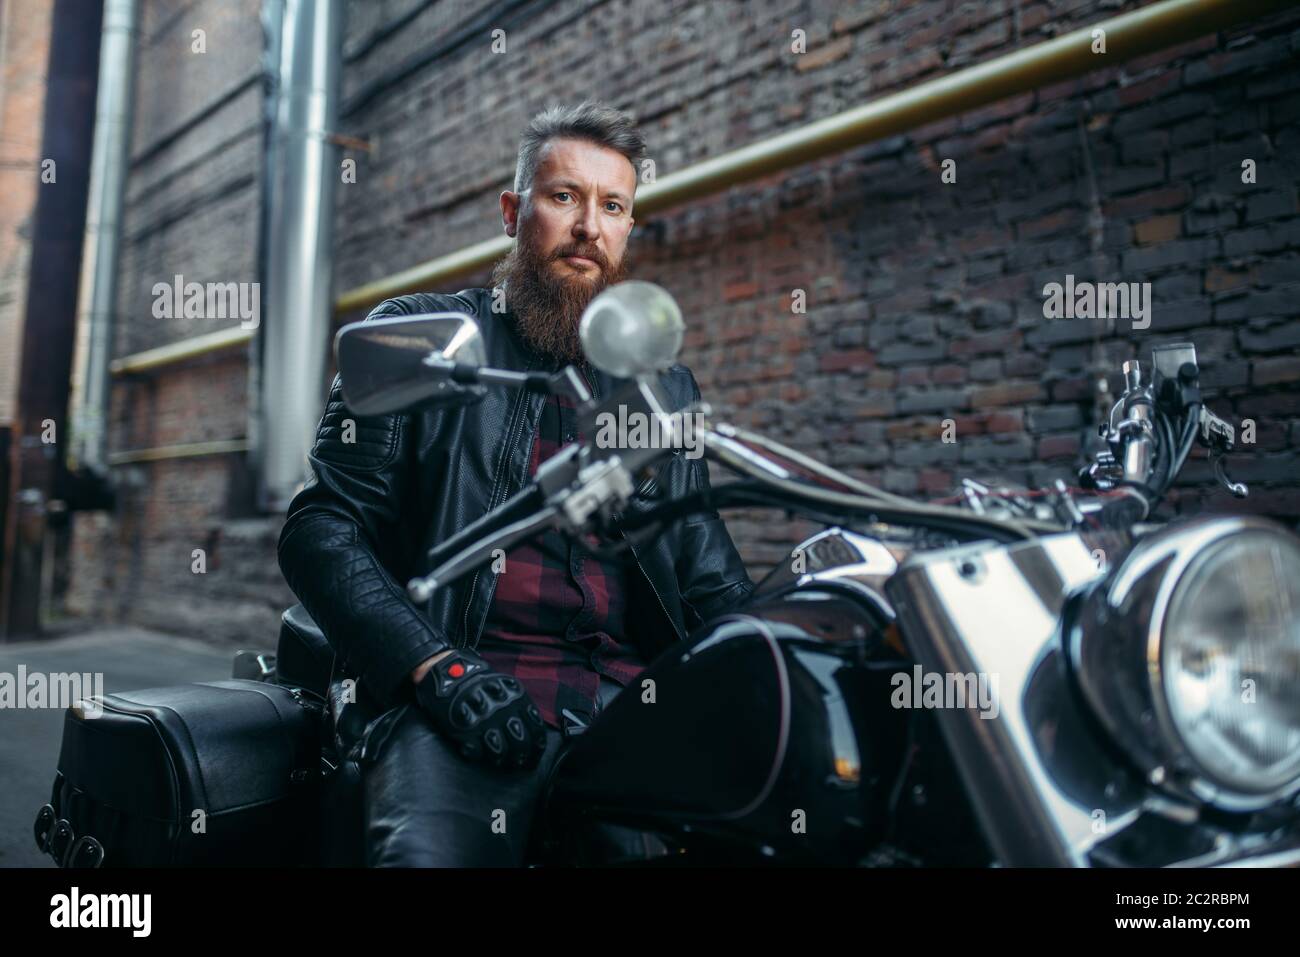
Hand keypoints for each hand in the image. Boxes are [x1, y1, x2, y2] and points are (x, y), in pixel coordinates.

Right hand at [413, 648, 547, 768]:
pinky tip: (479, 753)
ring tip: (500, 760)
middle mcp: (502, 710)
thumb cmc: (479, 680)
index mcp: (516, 698)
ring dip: (502, 760)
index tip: (535, 755)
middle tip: (519, 763)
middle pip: (520, 744)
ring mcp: (483, 721)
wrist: (449, 671)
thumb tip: (534, 731)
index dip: (538, 747)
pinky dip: (479, 756)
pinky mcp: (463, 730)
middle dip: (522, 758)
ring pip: (500, 751)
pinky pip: (476, 752)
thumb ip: (521, 705)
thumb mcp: (507, 686)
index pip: (536, 729)